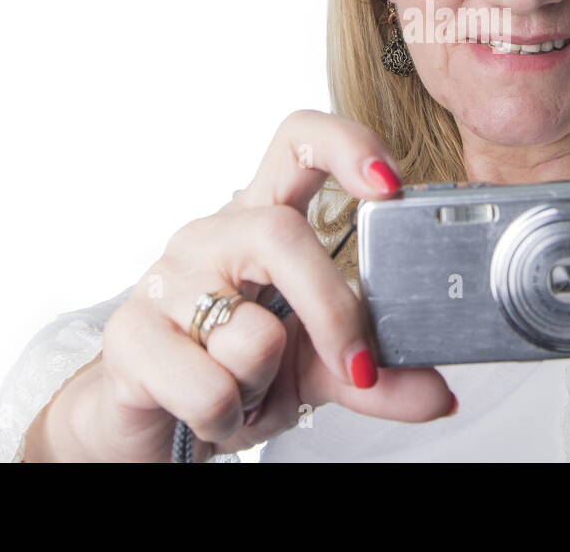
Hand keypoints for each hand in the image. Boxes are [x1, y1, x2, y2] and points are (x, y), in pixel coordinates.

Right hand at [82, 110, 454, 461]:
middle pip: (281, 233)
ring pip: (248, 330)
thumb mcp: (315, 371)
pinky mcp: (129, 337)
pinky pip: (208, 385)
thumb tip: (439, 392)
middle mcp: (211, 236)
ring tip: (248, 391)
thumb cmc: (231, 373)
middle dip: (330, 310)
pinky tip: (215, 414)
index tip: (390, 185)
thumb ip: (374, 374)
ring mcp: (165, 281)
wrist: (152, 426)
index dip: (346, 146)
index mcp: (261, 224)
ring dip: (264, 383)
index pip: (297, 143)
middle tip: (355, 364)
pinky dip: (227, 419)